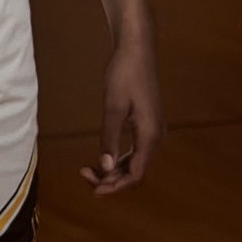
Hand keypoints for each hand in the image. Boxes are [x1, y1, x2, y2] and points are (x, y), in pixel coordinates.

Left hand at [80, 34, 165, 196]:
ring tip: (88, 170)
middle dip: (111, 180)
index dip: (115, 187)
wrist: (137, 50)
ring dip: (114, 170)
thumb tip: (107, 168)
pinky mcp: (147, 125)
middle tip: (84, 175)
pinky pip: (135, 151)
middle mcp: (156, 138)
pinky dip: (119, 158)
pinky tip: (102, 158)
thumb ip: (110, 138)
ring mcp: (153, 131)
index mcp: (150, 136)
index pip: (136, 175)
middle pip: (136, 172)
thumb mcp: (113, 107)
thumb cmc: (124, 74)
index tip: (93, 190)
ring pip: (135, 163)